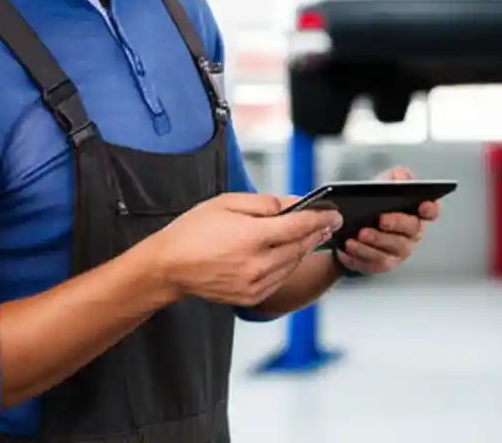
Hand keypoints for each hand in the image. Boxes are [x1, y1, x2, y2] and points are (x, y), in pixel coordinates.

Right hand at [145, 192, 343, 306]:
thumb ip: (266, 203)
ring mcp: (254, 285)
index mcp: (252, 237)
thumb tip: (295, 203)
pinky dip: (289, 265)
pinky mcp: (250, 298)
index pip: (299, 226)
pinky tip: (290, 253)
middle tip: (328, 222)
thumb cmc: (193, 230)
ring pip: (292, 265)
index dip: (320, 219)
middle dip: (316, 233)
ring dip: (305, 249)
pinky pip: (280, 279)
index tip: (334, 214)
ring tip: (312, 235)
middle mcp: (256, 264)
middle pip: (300, 247)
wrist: (167, 267)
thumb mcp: (227, 203)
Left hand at [335, 167, 441, 275]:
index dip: (430, 209)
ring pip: (391, 251)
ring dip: (374, 243)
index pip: (431, 211)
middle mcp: (412, 235)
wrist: (356, 221)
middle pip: (411, 232)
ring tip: (359, 234)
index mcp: (417, 213)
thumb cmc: (376, 203)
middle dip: (396, 224)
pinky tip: (349, 247)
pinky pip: (372, 264)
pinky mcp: (381, 264)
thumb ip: (395, 177)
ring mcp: (398, 252)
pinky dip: (359, 256)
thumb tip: (401, 178)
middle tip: (380, 219)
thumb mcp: (384, 184)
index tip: (423, 204)